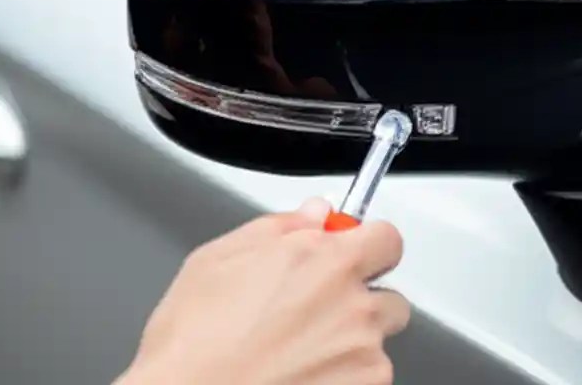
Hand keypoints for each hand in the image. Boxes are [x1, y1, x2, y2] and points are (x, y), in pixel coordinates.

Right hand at [117, 198, 408, 384]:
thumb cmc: (193, 344)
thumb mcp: (217, 260)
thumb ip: (280, 227)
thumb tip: (313, 214)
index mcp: (329, 262)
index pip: (387, 238)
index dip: (369, 247)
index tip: (352, 257)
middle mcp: (356, 306)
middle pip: (388, 296)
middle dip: (361, 303)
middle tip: (317, 316)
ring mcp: (364, 353)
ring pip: (376, 343)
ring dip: (351, 345)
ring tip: (298, 354)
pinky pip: (368, 378)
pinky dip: (344, 378)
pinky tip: (301, 376)